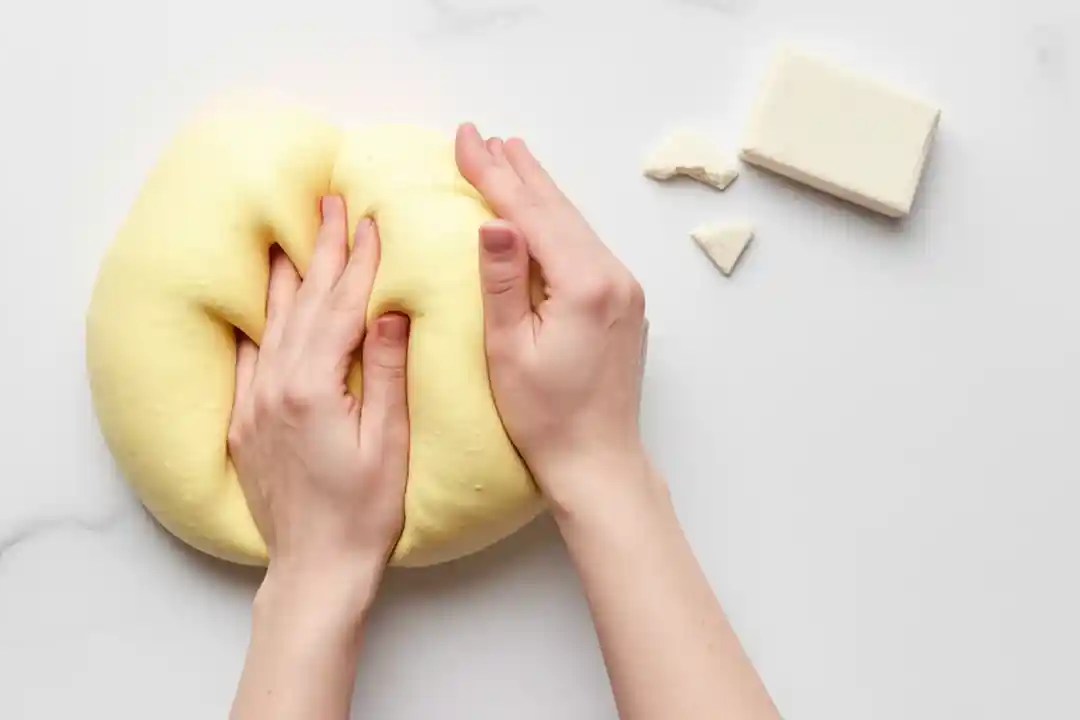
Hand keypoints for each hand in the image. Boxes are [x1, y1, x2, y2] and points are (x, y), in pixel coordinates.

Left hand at [228, 196, 411, 592]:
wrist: (315, 568)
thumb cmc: (363, 514)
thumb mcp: (388, 442)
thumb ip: (383, 372)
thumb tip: (388, 311)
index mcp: (313, 388)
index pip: (339, 307)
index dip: (356, 261)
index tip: (367, 220)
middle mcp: (274, 388)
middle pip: (302, 303)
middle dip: (319, 249)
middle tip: (328, 202)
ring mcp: (254, 405)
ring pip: (272, 324)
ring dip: (285, 276)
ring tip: (291, 235)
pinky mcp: (244, 423)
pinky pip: (249, 358)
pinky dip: (258, 324)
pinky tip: (261, 304)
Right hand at [457, 128, 780, 719]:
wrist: (599, 461)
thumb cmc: (545, 418)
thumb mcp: (508, 351)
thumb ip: (502, 281)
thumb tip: (493, 221)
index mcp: (584, 285)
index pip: (530, 214)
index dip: (493, 174)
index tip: (465, 140)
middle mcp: (613, 277)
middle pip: (558, 209)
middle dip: (516, 170)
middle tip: (480, 135)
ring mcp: (624, 289)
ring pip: (574, 223)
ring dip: (538, 190)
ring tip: (509, 155)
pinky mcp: (623, 303)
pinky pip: (586, 245)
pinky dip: (557, 220)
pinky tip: (541, 210)